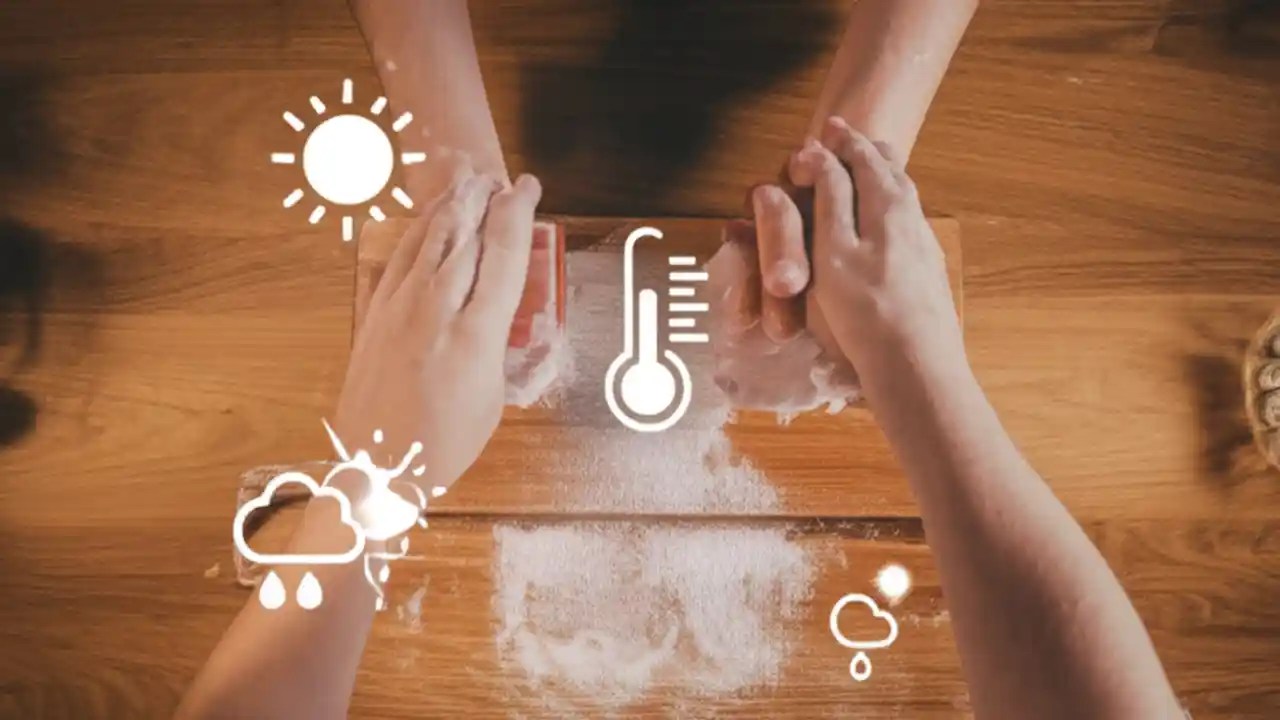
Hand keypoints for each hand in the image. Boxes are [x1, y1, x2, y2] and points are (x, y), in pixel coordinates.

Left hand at [333, 167, 541, 490]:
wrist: (376, 465)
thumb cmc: (445, 442)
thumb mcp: (494, 400)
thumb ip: (506, 351)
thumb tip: (516, 320)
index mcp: (477, 335)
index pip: (503, 255)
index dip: (518, 213)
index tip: (527, 188)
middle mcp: (438, 310)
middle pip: (465, 234)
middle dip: (484, 197)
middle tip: (498, 175)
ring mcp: (400, 308)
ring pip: (429, 237)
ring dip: (450, 202)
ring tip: (465, 177)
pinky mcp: (375, 313)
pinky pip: (400, 257)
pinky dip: (419, 230)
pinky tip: (428, 218)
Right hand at [749, 117, 962, 387]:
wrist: (917, 369)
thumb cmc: (866, 310)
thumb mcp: (834, 249)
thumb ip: (833, 197)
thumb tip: (824, 152)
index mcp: (888, 202)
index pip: (864, 156)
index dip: (842, 141)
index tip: (829, 128)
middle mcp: (912, 216)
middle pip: (892, 171)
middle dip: (868, 151)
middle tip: (851, 139)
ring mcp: (924, 245)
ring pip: (904, 196)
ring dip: (883, 176)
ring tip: (870, 169)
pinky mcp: (928, 273)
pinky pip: (907, 222)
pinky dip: (891, 206)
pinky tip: (887, 223)